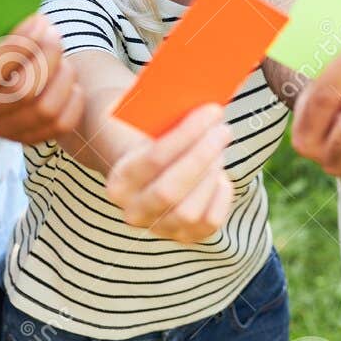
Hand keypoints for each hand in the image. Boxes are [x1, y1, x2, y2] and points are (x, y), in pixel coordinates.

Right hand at [0, 15, 83, 145]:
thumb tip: (34, 15)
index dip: (19, 45)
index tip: (38, 20)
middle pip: (22, 92)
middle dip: (45, 56)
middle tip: (54, 32)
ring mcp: (0, 131)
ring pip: (45, 109)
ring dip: (61, 74)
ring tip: (60, 51)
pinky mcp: (27, 138)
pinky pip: (60, 124)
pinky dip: (72, 98)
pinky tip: (66, 75)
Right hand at [105, 105, 233, 242]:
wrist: (143, 166)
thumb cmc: (147, 136)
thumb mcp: (144, 120)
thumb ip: (161, 110)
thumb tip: (197, 103)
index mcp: (118, 182)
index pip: (153, 160)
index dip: (186, 135)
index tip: (211, 111)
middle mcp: (133, 211)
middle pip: (170, 191)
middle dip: (202, 156)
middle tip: (223, 129)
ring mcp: (159, 229)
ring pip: (190, 210)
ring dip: (211, 174)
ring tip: (219, 146)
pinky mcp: (186, 236)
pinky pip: (210, 222)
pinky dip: (220, 196)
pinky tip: (219, 175)